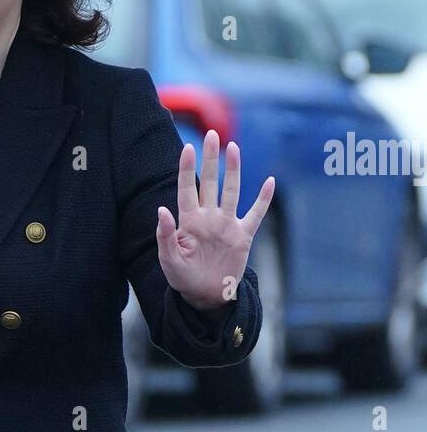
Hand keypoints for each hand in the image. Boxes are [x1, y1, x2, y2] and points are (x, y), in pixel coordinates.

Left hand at [157, 130, 274, 310]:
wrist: (205, 296)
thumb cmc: (182, 278)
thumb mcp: (168, 260)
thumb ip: (164, 235)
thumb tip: (161, 209)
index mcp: (188, 221)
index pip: (186, 188)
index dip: (187, 169)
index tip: (188, 148)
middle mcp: (208, 217)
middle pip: (209, 182)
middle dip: (210, 160)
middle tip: (212, 135)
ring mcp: (226, 224)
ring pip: (231, 191)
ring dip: (233, 170)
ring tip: (233, 148)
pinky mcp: (243, 236)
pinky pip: (256, 214)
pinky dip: (263, 199)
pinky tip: (270, 182)